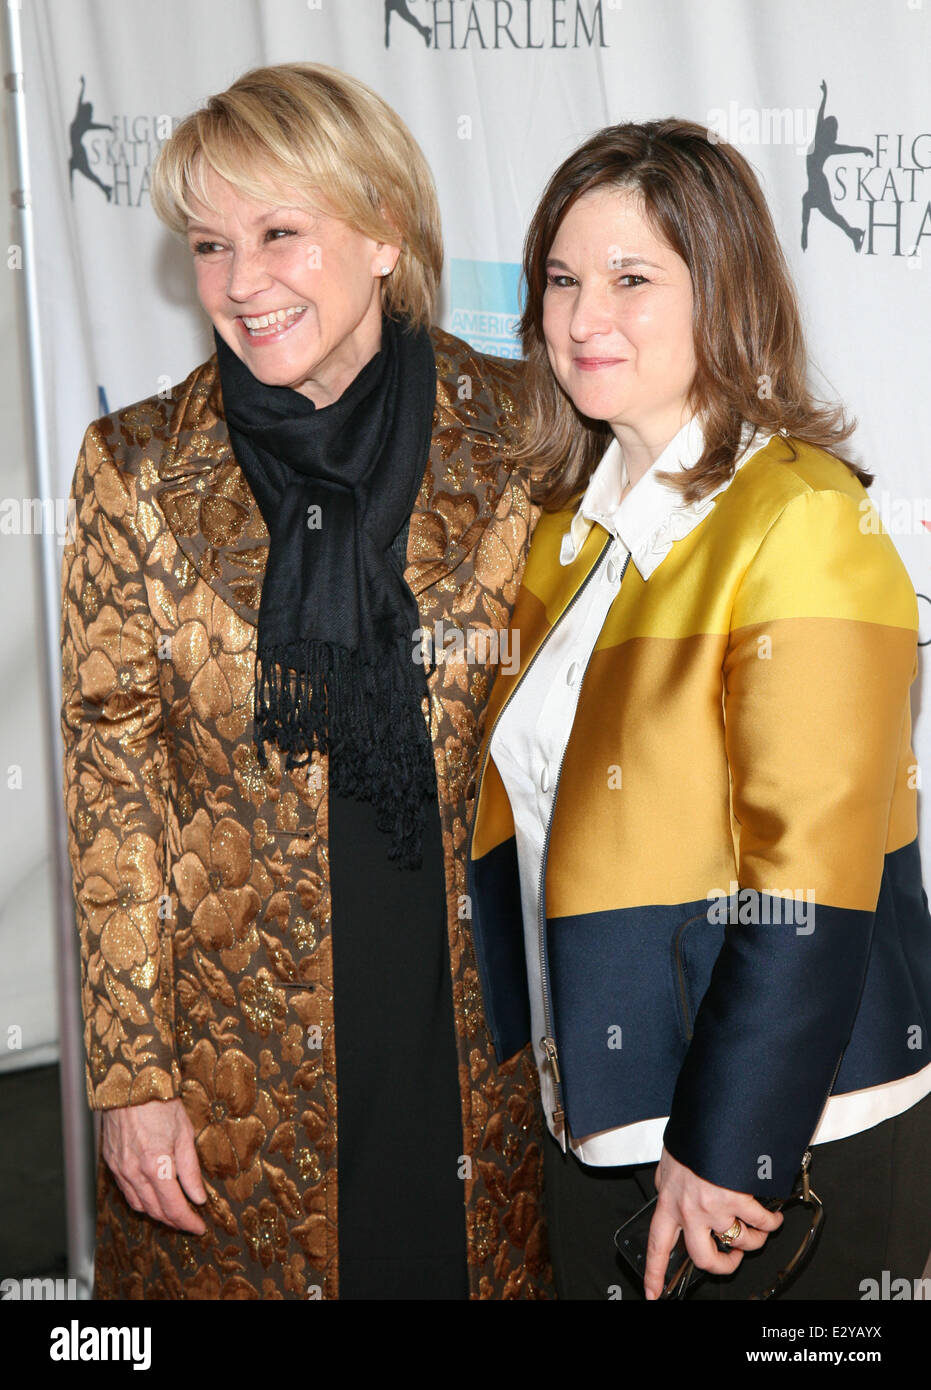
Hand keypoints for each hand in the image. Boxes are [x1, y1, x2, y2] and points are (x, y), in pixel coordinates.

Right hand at [101, 1098, 207, 1234]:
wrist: (130, 1085)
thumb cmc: (160, 1103)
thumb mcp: (184, 1133)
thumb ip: (190, 1169)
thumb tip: (198, 1196)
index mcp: (156, 1165)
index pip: (174, 1206)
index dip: (187, 1221)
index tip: (199, 1227)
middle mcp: (134, 1172)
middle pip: (155, 1210)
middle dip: (174, 1221)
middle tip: (190, 1222)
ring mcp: (120, 1168)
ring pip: (138, 1204)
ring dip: (157, 1213)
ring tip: (174, 1213)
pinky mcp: (111, 1163)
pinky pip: (126, 1191)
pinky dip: (141, 1200)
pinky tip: (152, 1197)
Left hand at [643, 1146, 782, 1299]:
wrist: (707, 1118)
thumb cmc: (690, 1136)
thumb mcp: (669, 1161)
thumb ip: (668, 1181)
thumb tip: (668, 1186)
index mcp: (669, 1202)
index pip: (657, 1246)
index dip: (655, 1273)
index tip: (654, 1293)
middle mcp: (689, 1211)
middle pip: (704, 1258)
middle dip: (723, 1267)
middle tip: (732, 1260)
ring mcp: (714, 1208)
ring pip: (739, 1242)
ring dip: (753, 1240)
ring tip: (759, 1231)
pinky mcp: (737, 1200)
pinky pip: (760, 1222)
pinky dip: (771, 1223)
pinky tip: (772, 1217)